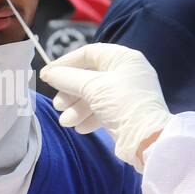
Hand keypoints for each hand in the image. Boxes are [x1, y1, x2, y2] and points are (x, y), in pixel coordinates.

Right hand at [38, 43, 171, 172]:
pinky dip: (89, 117)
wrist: (147, 139)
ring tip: (66, 121)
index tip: (47, 75)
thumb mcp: (93, 88)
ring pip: (94, 95)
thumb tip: (48, 73)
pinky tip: (80, 128)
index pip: (89, 53)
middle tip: (58, 105)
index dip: (66, 63)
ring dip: (76, 108)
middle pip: (89, 76)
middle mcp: (126, 72)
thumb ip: (68, 78)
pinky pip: (102, 109)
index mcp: (124, 58)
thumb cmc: (122, 104)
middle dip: (70, 92)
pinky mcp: (125, 112)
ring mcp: (127, 93)